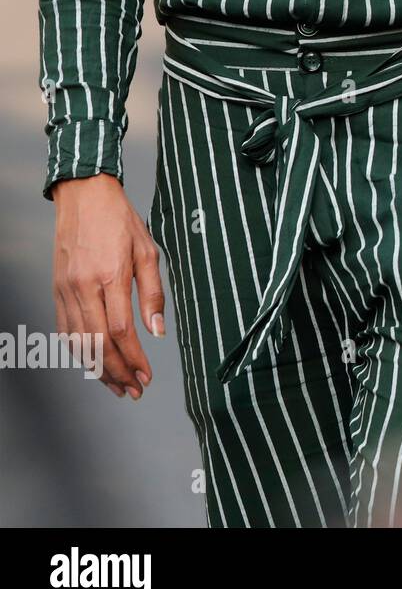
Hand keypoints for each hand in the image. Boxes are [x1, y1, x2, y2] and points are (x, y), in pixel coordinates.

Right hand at [51, 174, 164, 397]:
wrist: (84, 198)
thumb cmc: (120, 221)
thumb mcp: (148, 252)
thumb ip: (153, 294)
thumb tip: (157, 331)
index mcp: (111, 277)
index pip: (121, 331)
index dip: (134, 359)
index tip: (147, 376)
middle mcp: (84, 287)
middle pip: (98, 343)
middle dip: (118, 372)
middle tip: (134, 390)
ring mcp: (66, 290)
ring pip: (79, 341)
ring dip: (98, 368)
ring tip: (118, 386)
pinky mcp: (57, 290)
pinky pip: (65, 329)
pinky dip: (78, 351)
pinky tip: (93, 363)